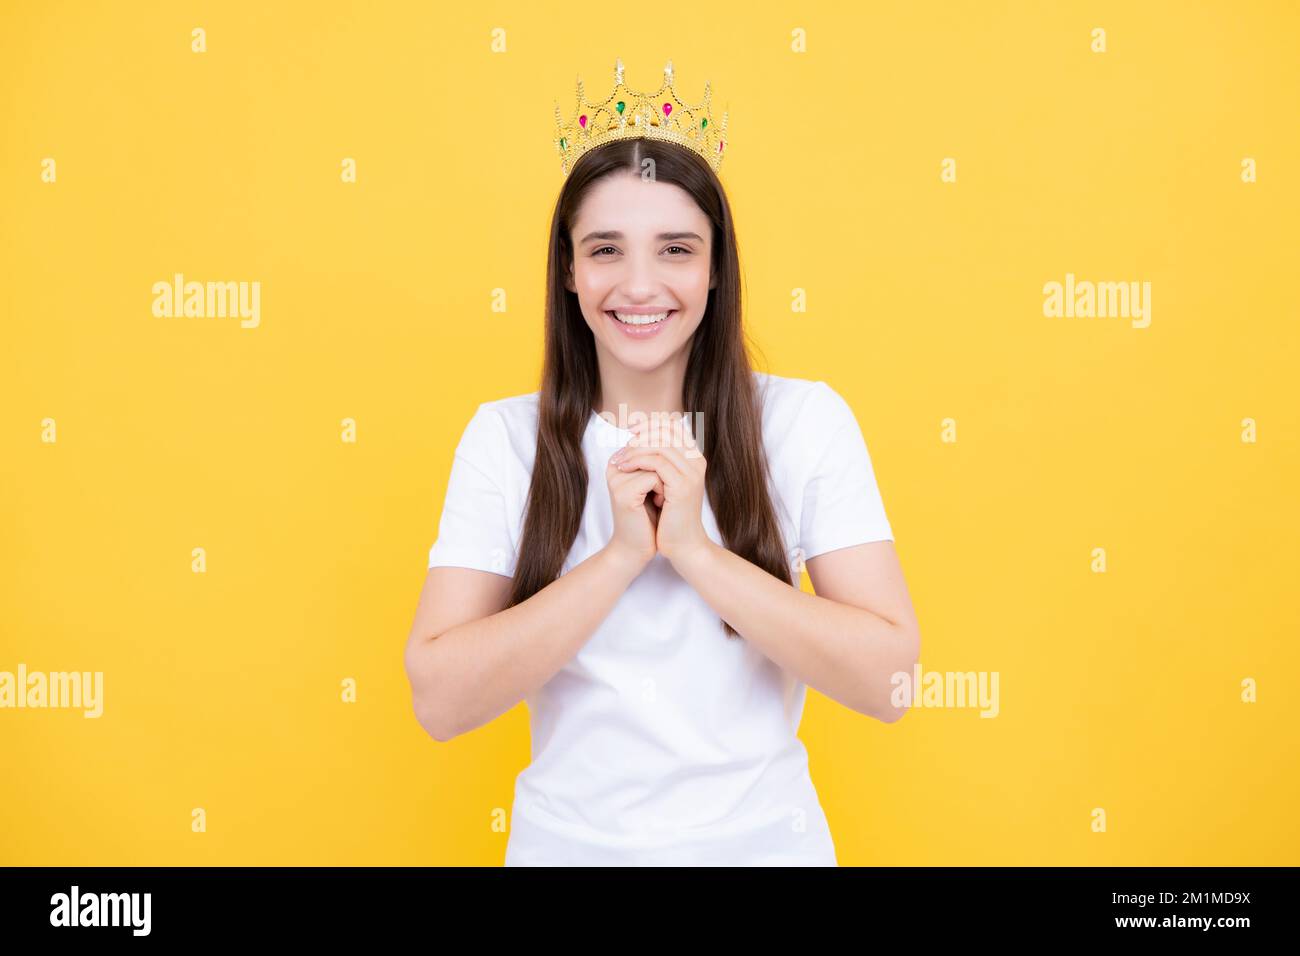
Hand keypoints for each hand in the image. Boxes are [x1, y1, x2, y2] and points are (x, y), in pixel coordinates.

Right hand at [603, 437, 665, 572]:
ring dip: (668, 480)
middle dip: (668, 467)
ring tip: (663, 497)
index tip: (667, 480)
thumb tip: (674, 424)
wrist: (639, 548)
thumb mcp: (658, 481)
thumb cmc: (651, 516)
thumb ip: (660, 455)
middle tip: (667, 490)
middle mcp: (615, 465)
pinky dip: (664, 490)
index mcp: (620, 459)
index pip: (650, 436)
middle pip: (654, 447)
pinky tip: (660, 504)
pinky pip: (654, 477)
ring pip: (656, 461)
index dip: (668, 455)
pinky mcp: (622, 492)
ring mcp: (616, 478)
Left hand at [611, 414, 710, 567]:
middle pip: (667, 430)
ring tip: (620, 460)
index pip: (673, 425)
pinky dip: (637, 461)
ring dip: (635, 449)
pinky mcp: (683, 486)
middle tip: (623, 446)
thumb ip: (659, 463)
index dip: (650, 422)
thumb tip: (638, 440)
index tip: (631, 430)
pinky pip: (657, 462)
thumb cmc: (671, 517)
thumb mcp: (665, 485)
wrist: (683, 545)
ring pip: (660, 444)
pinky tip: (623, 468)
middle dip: (641, 434)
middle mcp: (697, 462)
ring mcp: (692, 473)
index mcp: (694, 458)